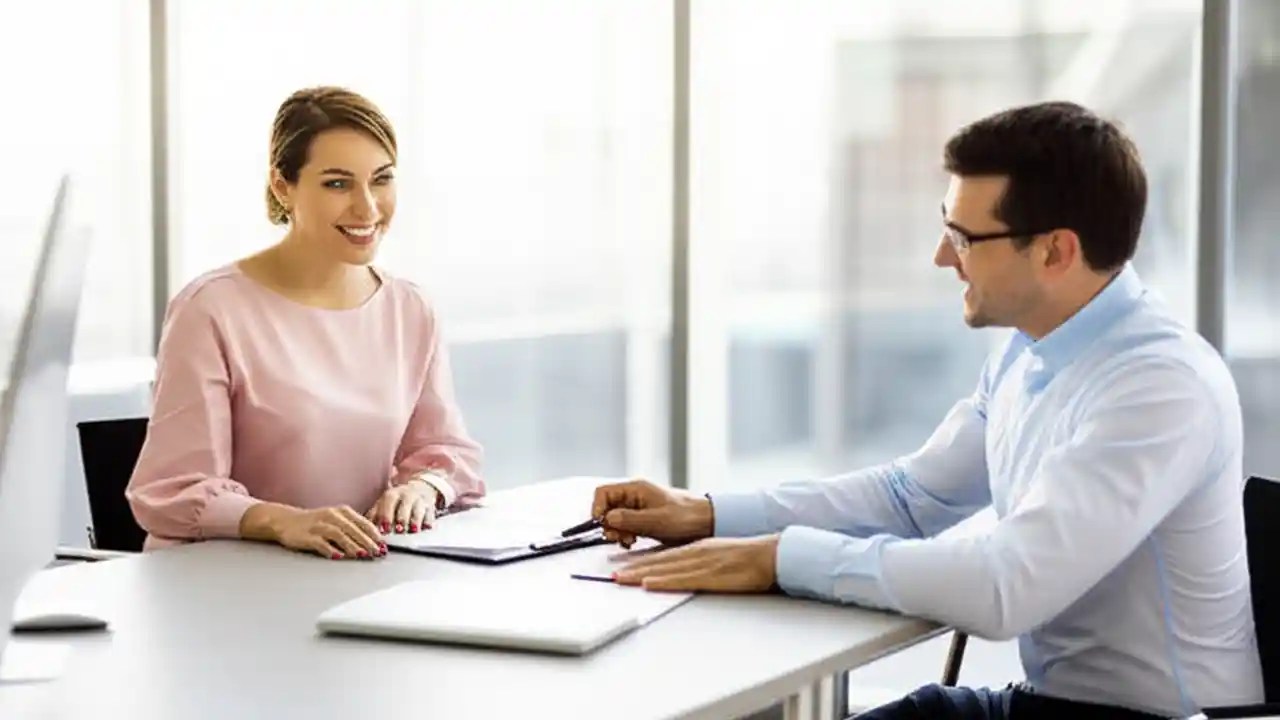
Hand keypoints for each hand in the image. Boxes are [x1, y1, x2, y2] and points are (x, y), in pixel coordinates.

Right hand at [241, 503, 384, 559]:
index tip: (384, 545)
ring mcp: (318, 525)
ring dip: (352, 546)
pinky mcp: (307, 536)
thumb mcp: (336, 520)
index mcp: (342, 512)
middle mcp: (331, 516)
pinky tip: (338, 556)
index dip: (374, 535)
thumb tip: (373, 542)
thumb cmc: (315, 523)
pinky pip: (320, 543)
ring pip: (339, 535)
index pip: (363, 523)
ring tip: (362, 555)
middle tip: (377, 553)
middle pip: (353, 529)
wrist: (286, 521)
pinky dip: (330, 549)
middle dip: (367, 542)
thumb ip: (353, 529)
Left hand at [367, 480, 440, 534]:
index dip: (385, 516)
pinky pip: (430, 513)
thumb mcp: (384, 504)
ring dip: (415, 520)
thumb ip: (374, 514)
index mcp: (392, 494)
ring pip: (418, 509)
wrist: (420, 489)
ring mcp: (419, 500)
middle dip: (401, 517)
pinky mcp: (430, 506)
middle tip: (398, 530)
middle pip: (404, 504)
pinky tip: (426, 527)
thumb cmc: (397, 502)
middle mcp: (406, 495)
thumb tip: (363, 528)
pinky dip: (428, 520)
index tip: (382, 529)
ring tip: (413, 530)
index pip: (388, 503)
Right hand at [591, 478, 713, 547]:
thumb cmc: (686, 516)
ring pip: (614, 519)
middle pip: (606, 507)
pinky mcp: (643, 519)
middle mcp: (634, 496)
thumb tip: (607, 519)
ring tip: (629, 540)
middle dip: (608, 524)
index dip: (597, 508)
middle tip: (617, 537)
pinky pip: (625, 526)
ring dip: (617, 531)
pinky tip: (633, 541)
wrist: (706, 522)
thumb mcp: (655, 519)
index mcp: (635, 489)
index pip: (603, 493)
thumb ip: (629, 519)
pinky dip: (625, 535)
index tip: (601, 524)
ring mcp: (638, 508)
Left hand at [613, 535, 780, 592]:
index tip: (622, 562)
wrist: (770, 555)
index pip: (662, 553)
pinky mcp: (710, 577)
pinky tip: (648, 583)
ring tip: (619, 578)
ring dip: (639, 573)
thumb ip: (700, 560)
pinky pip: (681, 580)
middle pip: (657, 560)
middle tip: (611, 571)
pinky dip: (663, 581)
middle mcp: (694, 553)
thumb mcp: (718, 553)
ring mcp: (701, 564)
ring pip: (664, 569)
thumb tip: (684, 569)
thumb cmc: (748, 557)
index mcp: (697, 547)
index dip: (640, 558)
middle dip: (632, 566)